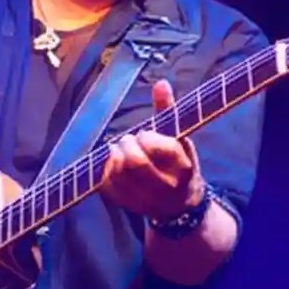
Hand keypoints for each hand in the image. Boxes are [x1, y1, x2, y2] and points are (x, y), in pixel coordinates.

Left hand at [103, 79, 204, 219]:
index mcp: (183, 168)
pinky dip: (104, 169)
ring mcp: (145, 200)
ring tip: (119, 150)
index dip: (148, 137)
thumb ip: (168, 111)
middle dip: (127, 146)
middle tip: (127, 140)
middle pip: (136, 163)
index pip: (161, 148)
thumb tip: (160, 83)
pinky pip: (107, 186)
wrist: (178, 205)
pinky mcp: (128, 205)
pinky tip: (112, 162)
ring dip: (114, 156)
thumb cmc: (179, 164)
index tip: (145, 134)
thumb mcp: (180, 138)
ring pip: (119, 174)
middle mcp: (166, 187)